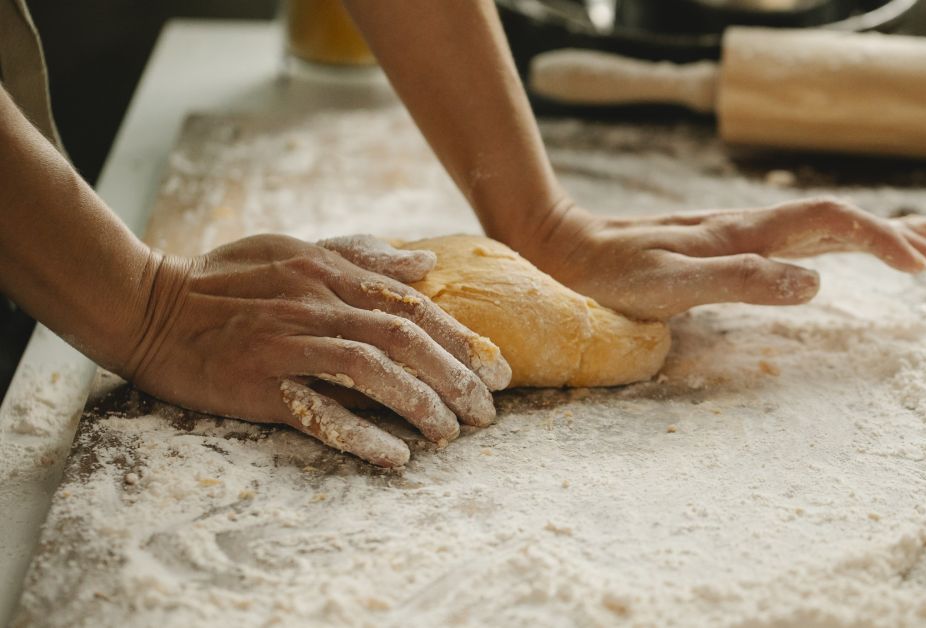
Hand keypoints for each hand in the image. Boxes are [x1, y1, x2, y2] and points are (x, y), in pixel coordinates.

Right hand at [118, 234, 511, 467]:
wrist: (145, 304)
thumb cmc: (223, 279)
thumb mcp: (293, 249)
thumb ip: (360, 256)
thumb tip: (422, 264)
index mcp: (328, 274)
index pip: (412, 306)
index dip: (462, 339)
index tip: (498, 369)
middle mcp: (315, 305)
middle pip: (404, 339)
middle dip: (457, 377)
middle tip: (488, 412)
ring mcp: (286, 344)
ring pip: (372, 371)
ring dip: (421, 404)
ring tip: (452, 434)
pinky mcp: (258, 383)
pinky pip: (318, 411)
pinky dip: (361, 433)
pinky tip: (395, 455)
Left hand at [511, 198, 925, 320]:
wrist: (567, 247)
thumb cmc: (612, 275)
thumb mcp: (673, 287)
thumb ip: (742, 282)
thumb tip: (817, 282)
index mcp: (746, 233)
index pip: (833, 223)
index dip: (883, 239)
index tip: (924, 267)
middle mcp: (748, 226)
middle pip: (837, 219)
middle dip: (892, 236)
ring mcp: (737, 233)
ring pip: (818, 225)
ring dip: (870, 235)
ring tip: (915, 247)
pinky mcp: (722, 245)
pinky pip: (792, 238)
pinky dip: (831, 241)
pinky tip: (831, 251)